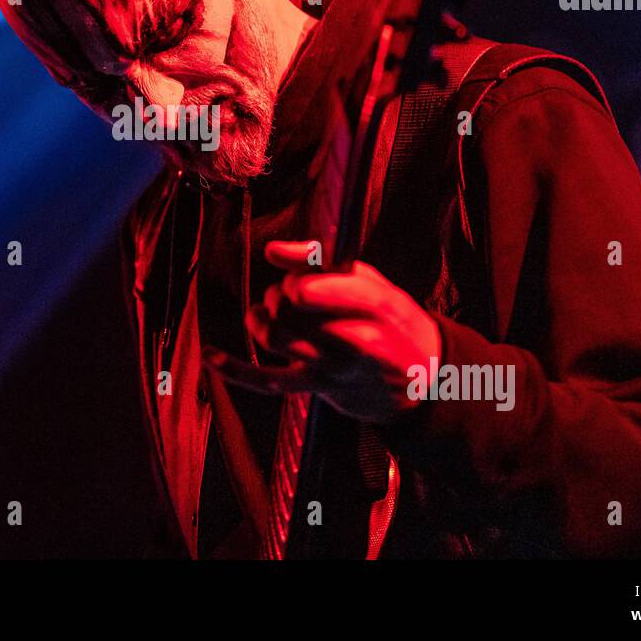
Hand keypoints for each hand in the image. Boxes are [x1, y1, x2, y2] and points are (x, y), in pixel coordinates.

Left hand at [204, 240, 440, 423]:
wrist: (428, 381)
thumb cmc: (394, 320)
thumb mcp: (374, 283)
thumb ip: (323, 262)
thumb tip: (272, 251)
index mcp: (377, 303)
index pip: (318, 288)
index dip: (296, 282)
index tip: (297, 281)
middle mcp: (359, 338)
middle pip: (294, 312)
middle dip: (279, 296)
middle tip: (286, 295)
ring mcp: (338, 368)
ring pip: (280, 340)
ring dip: (261, 321)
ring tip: (266, 313)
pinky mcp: (320, 389)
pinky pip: (271, 381)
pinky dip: (236, 370)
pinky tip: (212, 356)